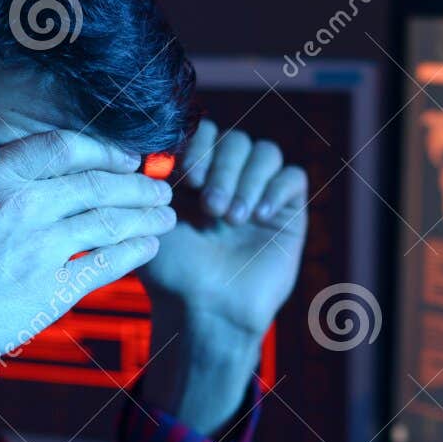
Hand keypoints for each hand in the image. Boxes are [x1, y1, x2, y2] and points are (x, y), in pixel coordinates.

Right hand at [0, 74, 177, 365]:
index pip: (61, 148)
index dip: (100, 149)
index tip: (122, 156)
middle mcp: (22, 207)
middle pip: (97, 184)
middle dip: (135, 184)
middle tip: (159, 185)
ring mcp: (40, 250)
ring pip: (107, 222)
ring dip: (143, 215)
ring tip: (167, 214)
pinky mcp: (48, 294)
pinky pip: (104, 267)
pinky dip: (132, 253)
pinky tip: (149, 246)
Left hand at [140, 119, 309, 336]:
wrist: (205, 310)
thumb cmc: (172, 273)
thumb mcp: (149, 220)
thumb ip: (151, 179)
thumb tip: (158, 144)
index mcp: (195, 176)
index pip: (205, 131)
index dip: (199, 146)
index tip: (187, 180)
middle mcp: (228, 181)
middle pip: (236, 139)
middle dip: (223, 169)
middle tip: (212, 208)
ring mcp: (259, 195)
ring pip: (266, 152)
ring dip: (248, 180)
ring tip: (233, 219)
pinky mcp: (287, 214)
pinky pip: (293, 177)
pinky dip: (275, 190)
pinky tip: (258, 217)